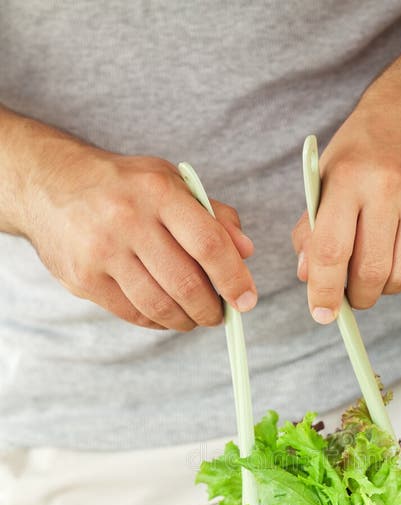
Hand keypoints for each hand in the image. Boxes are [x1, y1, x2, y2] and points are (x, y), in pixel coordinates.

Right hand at [24, 147, 256, 329]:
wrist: (50, 184)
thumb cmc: (124, 187)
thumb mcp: (170, 183)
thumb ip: (213, 215)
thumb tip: (246, 252)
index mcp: (157, 191)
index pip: (209, 244)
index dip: (234, 279)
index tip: (246, 300)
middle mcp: (128, 219)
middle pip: (186, 283)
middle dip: (212, 309)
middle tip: (220, 314)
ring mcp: (102, 252)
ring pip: (160, 306)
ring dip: (187, 321)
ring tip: (194, 317)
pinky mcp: (84, 278)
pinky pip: (134, 313)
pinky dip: (158, 321)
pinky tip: (166, 314)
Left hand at [291, 65, 400, 323]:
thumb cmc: (364, 148)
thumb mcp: (326, 176)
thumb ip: (313, 229)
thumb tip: (309, 278)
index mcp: (349, 178)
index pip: (332, 250)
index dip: (324, 291)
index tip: (321, 314)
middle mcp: (389, 188)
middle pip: (371, 271)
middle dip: (356, 296)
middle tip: (348, 295)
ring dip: (384, 289)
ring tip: (373, 275)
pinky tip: (398, 258)